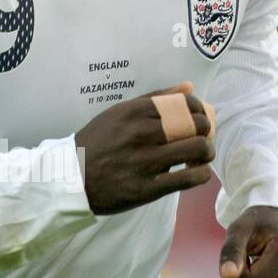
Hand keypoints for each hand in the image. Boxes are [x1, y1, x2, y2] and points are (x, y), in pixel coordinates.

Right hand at [75, 82, 214, 215]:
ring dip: (206, 153)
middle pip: (196, 126)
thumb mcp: (118, 113)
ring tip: (200, 157)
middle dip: (207, 132)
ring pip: (198, 150)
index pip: (185, 104)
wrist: (70, 178)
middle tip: (201, 139)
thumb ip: (153, 99)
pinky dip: (201, 174)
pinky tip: (196, 173)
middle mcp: (141, 134)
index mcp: (134, 112)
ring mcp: (145, 162)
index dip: (200, 111)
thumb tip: (189, 87)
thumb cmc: (95, 144)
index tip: (199, 119)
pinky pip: (188, 179)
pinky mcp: (147, 189)